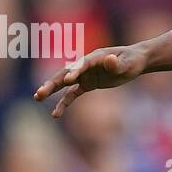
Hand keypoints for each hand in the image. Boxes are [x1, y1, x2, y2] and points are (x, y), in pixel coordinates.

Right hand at [34, 44, 149, 117]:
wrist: (133, 62)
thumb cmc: (131, 60)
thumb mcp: (127, 63)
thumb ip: (116, 63)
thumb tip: (110, 60)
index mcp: (94, 57)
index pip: (82, 65)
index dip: (75, 71)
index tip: (68, 80)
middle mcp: (85, 65)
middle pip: (65, 73)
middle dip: (53, 83)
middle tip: (40, 92)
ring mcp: (85, 75)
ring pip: (64, 83)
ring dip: (51, 90)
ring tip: (37, 98)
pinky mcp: (88, 84)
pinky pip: (72, 94)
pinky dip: (64, 102)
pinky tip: (55, 114)